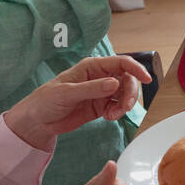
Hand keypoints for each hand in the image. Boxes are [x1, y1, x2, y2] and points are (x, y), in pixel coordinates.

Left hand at [3, 56, 152, 150]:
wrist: (37, 122)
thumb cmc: (46, 100)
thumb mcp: (67, 93)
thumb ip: (92, 88)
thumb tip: (115, 83)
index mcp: (92, 67)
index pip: (121, 63)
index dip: (136, 69)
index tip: (147, 79)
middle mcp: (100, 77)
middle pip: (127, 80)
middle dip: (130, 93)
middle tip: (125, 107)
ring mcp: (102, 91)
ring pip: (125, 94)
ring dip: (124, 105)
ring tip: (114, 115)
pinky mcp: (102, 106)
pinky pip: (119, 106)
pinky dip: (118, 113)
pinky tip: (109, 117)